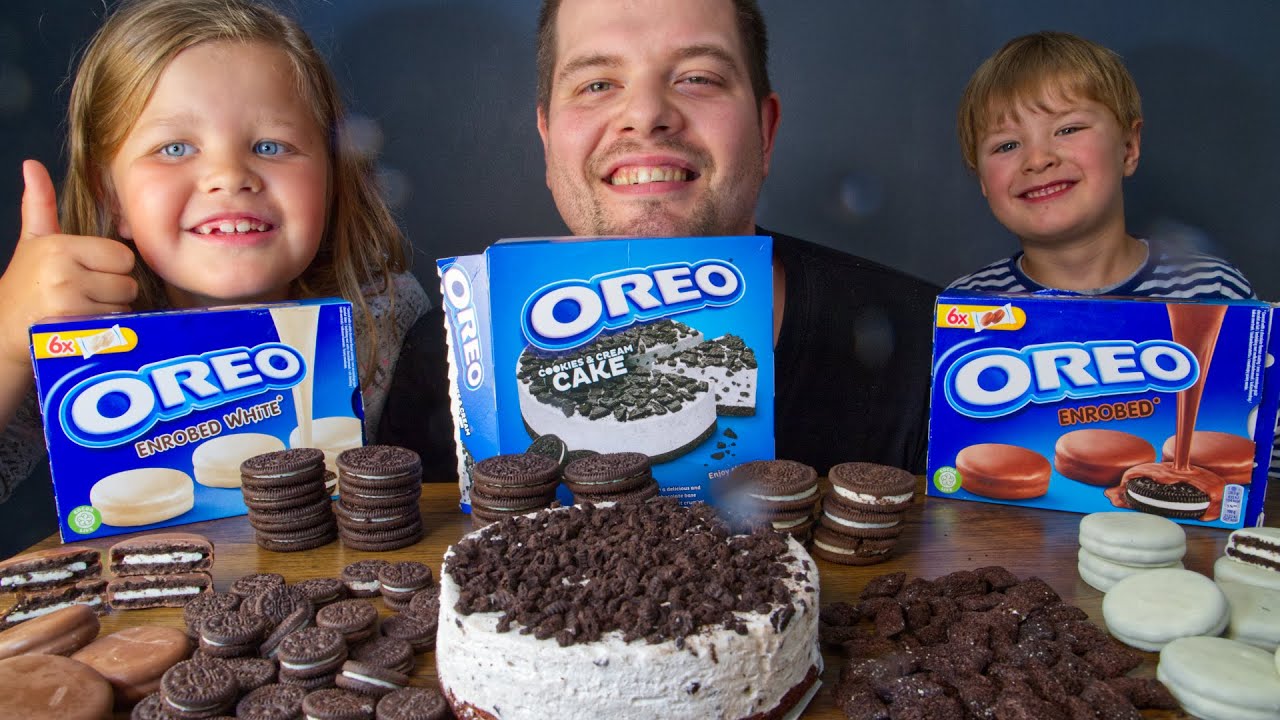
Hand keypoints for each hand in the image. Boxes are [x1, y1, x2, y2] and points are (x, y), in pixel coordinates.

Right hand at [0, 159, 136, 369]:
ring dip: (110, 310)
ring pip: (123, 305)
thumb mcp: (33, 240)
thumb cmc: (27, 283)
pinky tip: (83, 325)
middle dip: (113, 290)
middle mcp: (63, 273)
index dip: (111, 267)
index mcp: (59, 247)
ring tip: (81, 308)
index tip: (88, 272)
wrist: (4, 329)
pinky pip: (115, 326)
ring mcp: (68, 303)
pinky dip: (106, 329)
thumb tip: (32, 165)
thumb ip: (40, 204)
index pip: (122, 256)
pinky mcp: (73, 330)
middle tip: (84, 293)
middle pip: (127, 282)